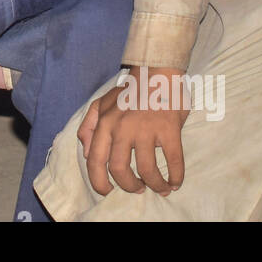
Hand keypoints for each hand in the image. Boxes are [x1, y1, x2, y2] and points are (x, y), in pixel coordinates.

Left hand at [79, 65, 187, 196]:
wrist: (156, 71)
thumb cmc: (129, 91)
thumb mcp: (101, 104)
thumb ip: (89, 126)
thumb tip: (86, 153)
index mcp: (105, 124)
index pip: (96, 161)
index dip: (99, 182)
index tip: (107, 191)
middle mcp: (122, 128)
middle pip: (120, 170)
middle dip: (128, 186)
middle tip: (136, 189)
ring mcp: (147, 129)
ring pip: (148, 170)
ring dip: (154, 185)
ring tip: (159, 188)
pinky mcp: (169, 129)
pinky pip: (173, 161)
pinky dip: (176, 176)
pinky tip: (175, 182)